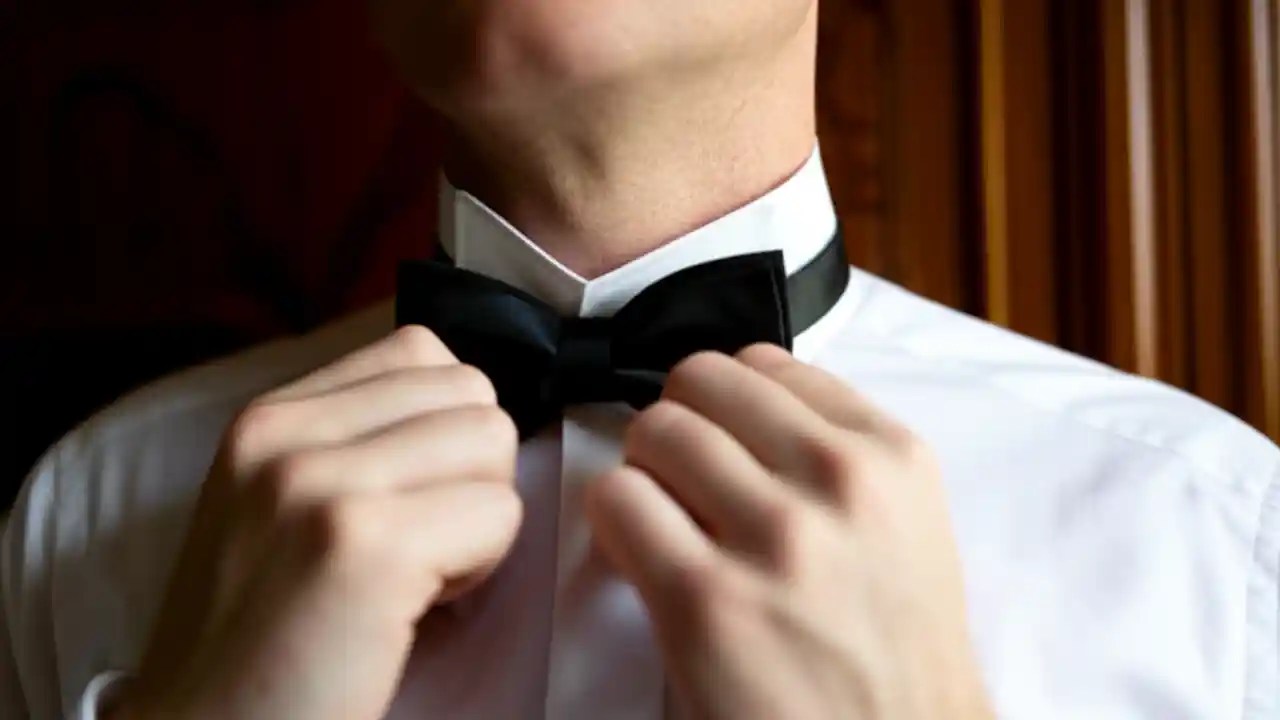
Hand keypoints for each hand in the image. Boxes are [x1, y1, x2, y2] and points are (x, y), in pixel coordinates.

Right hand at [114, 327, 521, 719]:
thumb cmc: (259, 635)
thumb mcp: (275, 505)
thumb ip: (354, 439)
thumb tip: (463, 407)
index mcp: (266, 417)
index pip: (421, 351)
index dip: (440, 430)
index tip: (402, 500)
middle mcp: (284, 433)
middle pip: (471, 392)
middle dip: (469, 472)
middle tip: (415, 545)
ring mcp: (322, 483)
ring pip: (492, 441)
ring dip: (479, 516)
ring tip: (414, 573)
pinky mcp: (364, 544)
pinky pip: (499, 513)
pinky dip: (481, 567)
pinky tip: (416, 608)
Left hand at [585, 344, 991, 719]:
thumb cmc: (892, 651)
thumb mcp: (903, 523)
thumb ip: (835, 450)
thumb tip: (739, 406)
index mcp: (891, 454)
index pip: (764, 360)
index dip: (725, 400)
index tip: (719, 435)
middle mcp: (840, 481)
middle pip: (699, 382)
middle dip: (678, 424)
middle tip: (680, 476)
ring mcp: (775, 536)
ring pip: (653, 430)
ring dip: (643, 470)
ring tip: (664, 518)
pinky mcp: (707, 600)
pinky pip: (617, 500)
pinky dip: (614, 521)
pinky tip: (641, 555)